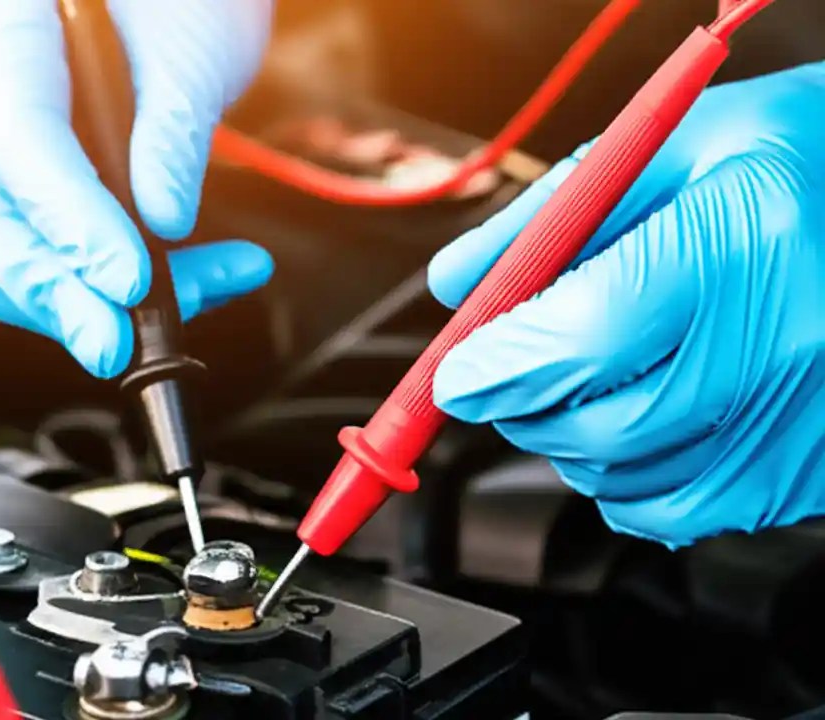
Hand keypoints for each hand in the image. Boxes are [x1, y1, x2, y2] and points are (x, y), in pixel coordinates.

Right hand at [0, 0, 274, 377]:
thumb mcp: (194, 37)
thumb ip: (174, 128)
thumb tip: (161, 224)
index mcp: (5, 22)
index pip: (18, 138)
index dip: (71, 221)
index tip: (129, 279)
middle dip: (53, 292)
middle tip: (118, 344)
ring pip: (7, 247)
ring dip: (92, 296)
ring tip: (201, 292)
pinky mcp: (22, 173)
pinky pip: (42, 243)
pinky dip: (108, 278)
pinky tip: (194, 277)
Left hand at [427, 64, 824, 547]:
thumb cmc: (791, 159)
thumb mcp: (665, 148)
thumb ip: (546, 217)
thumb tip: (458, 285)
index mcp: (743, 239)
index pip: (581, 342)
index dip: (497, 368)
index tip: (455, 372)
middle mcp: (788, 341)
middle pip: (600, 426)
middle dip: (520, 408)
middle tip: (504, 374)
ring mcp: (808, 418)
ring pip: (628, 480)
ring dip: (569, 442)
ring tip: (586, 378)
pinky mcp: (813, 470)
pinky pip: (681, 512)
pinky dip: (626, 481)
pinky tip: (637, 422)